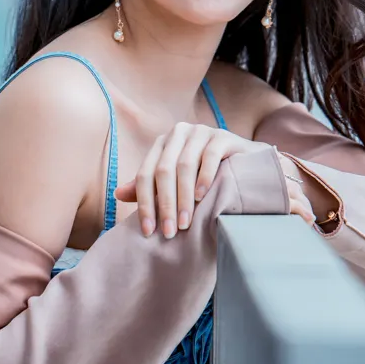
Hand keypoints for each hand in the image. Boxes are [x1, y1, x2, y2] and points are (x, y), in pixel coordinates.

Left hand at [114, 123, 314, 236]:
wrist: (247, 166)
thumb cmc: (206, 177)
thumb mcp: (175, 182)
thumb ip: (150, 187)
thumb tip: (117, 194)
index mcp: (162, 144)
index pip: (145, 174)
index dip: (144, 204)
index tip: (148, 232)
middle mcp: (178, 133)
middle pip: (163, 171)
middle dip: (164, 204)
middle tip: (169, 232)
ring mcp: (201, 131)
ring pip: (184, 166)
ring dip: (183, 197)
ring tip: (185, 223)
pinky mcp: (222, 136)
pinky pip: (209, 156)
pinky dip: (203, 178)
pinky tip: (201, 198)